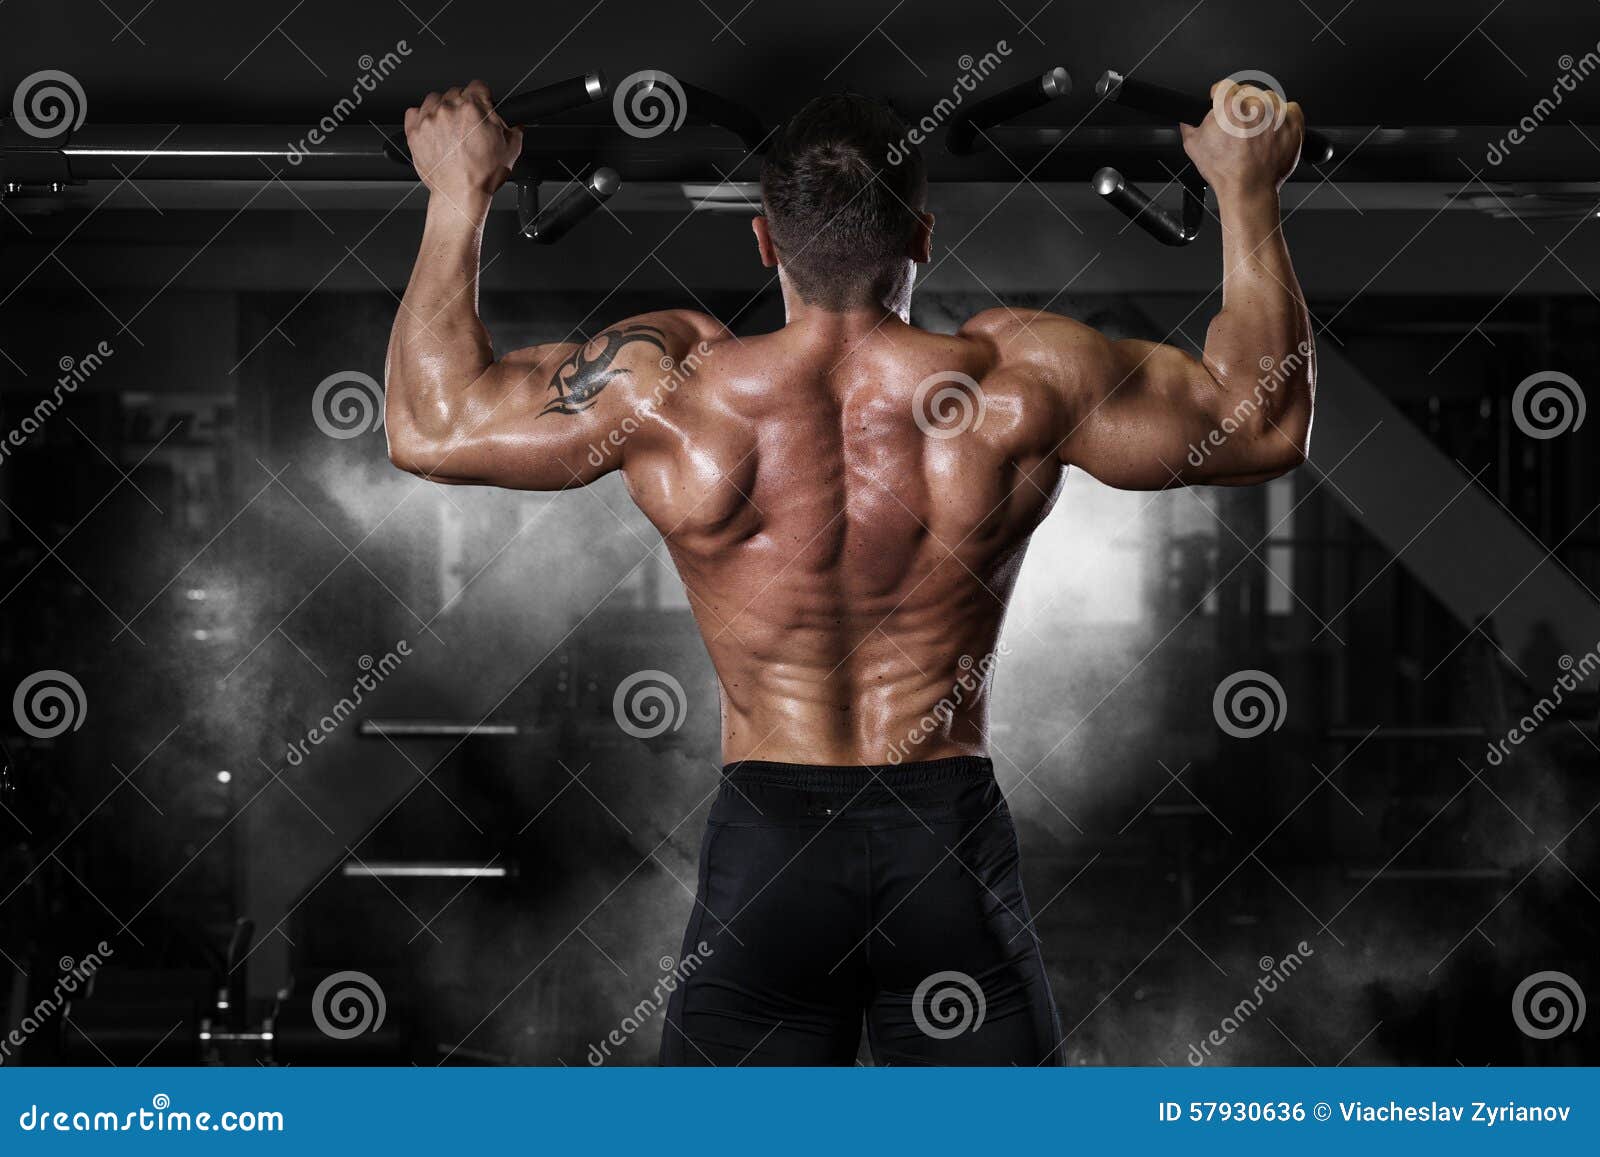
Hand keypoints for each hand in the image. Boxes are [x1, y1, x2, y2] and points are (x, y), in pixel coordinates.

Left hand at [404, 80, 522, 209]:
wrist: (460, 194)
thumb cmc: (481, 176)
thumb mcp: (511, 150)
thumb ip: (515, 130)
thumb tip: (516, 124)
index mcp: (474, 108)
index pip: (478, 85)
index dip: (483, 96)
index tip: (482, 105)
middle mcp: (449, 109)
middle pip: (456, 92)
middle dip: (462, 105)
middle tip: (467, 126)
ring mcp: (429, 119)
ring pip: (434, 99)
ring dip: (441, 108)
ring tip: (449, 128)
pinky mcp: (414, 131)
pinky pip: (413, 112)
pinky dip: (422, 118)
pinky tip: (432, 130)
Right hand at [1180, 78, 1302, 199]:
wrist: (1248, 190)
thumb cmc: (1225, 172)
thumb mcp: (1193, 146)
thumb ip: (1189, 125)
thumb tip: (1187, 118)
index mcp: (1230, 106)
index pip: (1225, 85)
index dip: (1219, 95)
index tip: (1221, 102)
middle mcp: (1255, 105)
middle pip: (1248, 91)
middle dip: (1241, 105)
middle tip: (1238, 125)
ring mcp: (1277, 114)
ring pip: (1269, 98)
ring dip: (1262, 109)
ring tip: (1255, 131)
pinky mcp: (1293, 124)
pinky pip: (1290, 108)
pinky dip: (1282, 116)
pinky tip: (1271, 131)